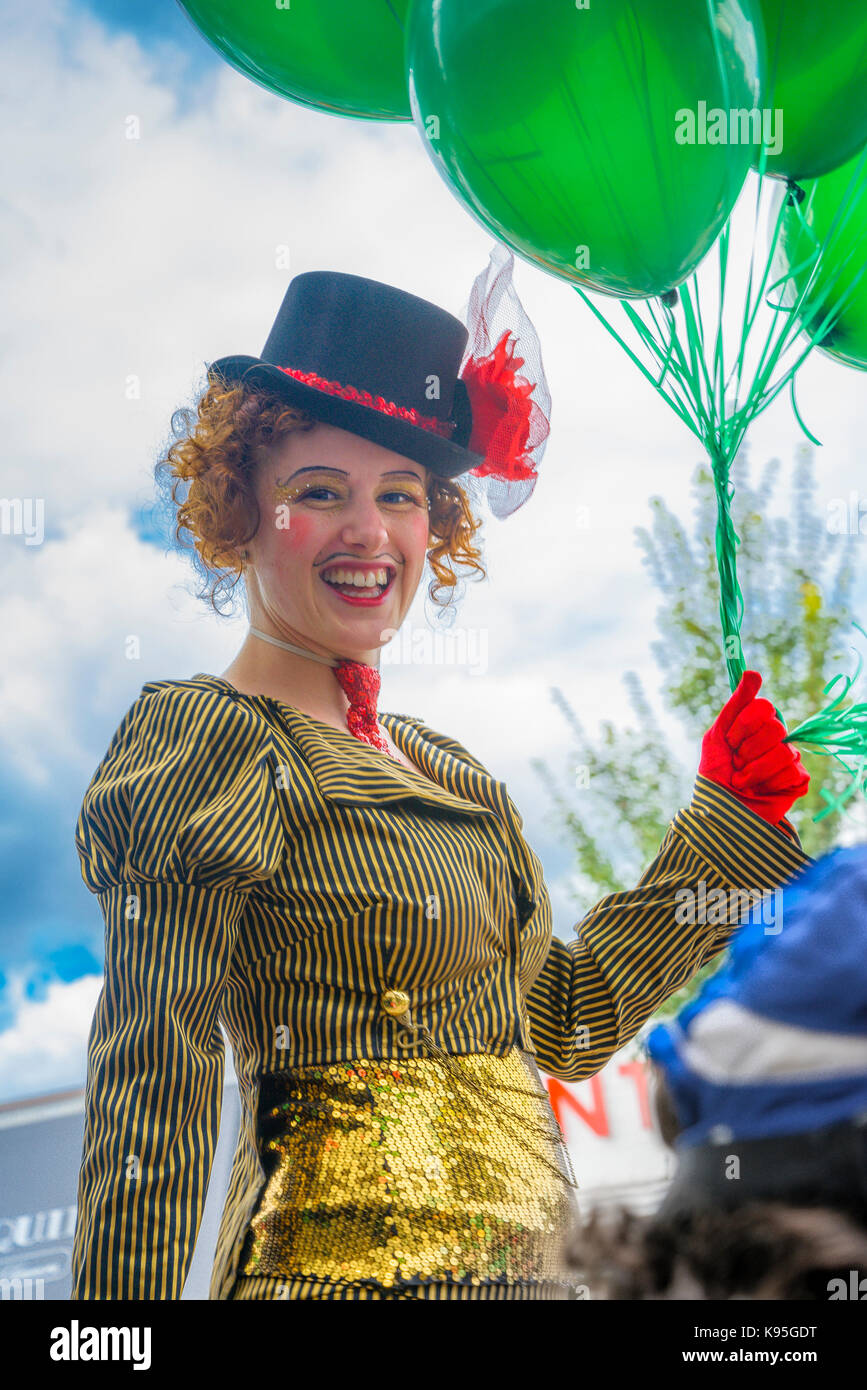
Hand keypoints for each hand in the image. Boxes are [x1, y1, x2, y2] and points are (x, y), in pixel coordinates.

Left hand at [698, 670, 809, 823]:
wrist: (719, 811)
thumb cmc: (716, 772)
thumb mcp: (717, 735)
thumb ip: (736, 704)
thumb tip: (753, 672)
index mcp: (759, 725)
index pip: (765, 707)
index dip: (744, 724)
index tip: (730, 740)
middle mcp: (777, 739)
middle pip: (776, 728)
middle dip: (748, 749)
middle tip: (736, 762)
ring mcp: (789, 760)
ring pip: (783, 753)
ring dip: (755, 770)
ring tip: (743, 780)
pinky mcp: (798, 782)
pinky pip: (792, 773)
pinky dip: (769, 784)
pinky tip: (760, 790)